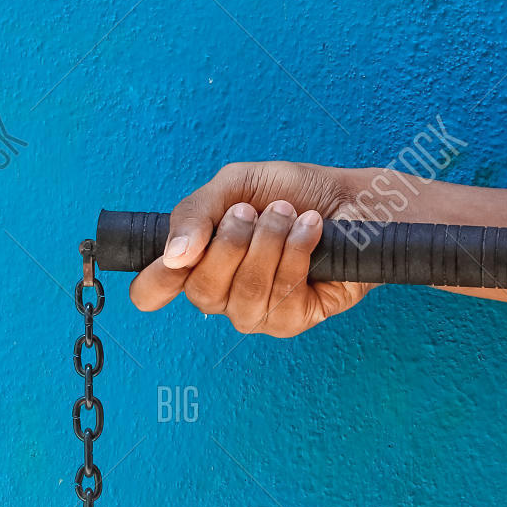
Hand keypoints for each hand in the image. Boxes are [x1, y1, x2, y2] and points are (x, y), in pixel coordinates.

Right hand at [128, 160, 374, 336]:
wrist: (354, 198)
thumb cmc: (294, 193)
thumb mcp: (236, 185)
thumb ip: (194, 213)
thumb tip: (173, 255)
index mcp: (198, 263)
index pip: (152, 291)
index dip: (154, 281)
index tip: (176, 256)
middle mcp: (223, 295)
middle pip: (200, 290)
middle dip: (230, 242)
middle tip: (253, 212)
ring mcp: (257, 313)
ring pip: (244, 293)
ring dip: (269, 242)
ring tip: (288, 215)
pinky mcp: (293, 321)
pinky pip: (283, 294)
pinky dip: (298, 251)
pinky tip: (311, 230)